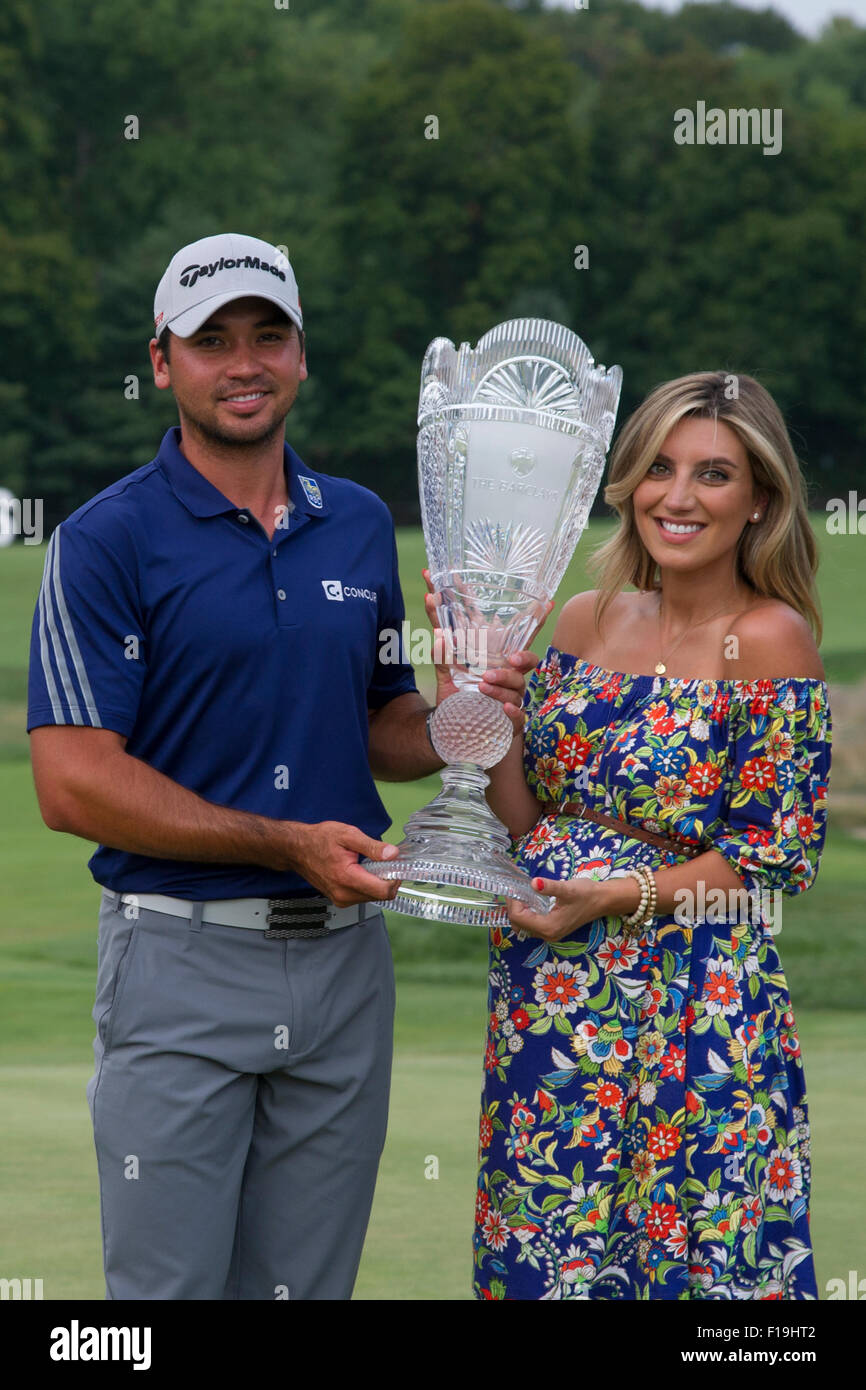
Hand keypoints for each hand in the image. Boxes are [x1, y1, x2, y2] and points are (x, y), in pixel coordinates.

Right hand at [289, 821, 400, 906]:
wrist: (298, 849)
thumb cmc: (319, 840)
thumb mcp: (348, 835)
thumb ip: (372, 846)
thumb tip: (392, 854)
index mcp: (347, 878)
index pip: (383, 891)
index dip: (395, 879)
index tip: (397, 866)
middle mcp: (344, 894)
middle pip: (380, 896)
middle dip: (387, 880)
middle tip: (384, 862)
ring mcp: (341, 899)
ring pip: (373, 897)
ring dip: (377, 883)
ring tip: (369, 864)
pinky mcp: (340, 900)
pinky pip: (362, 896)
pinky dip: (368, 885)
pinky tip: (361, 871)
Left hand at [422, 569, 553, 729]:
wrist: (450, 728)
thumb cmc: (457, 693)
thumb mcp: (445, 668)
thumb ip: (440, 647)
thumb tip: (433, 618)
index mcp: (500, 661)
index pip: (521, 639)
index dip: (537, 622)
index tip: (549, 603)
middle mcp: (510, 677)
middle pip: (528, 663)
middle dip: (523, 658)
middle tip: (511, 658)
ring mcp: (512, 699)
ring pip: (517, 689)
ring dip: (502, 684)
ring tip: (483, 683)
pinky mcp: (508, 722)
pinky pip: (518, 717)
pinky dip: (513, 712)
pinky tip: (504, 708)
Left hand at [505, 875, 614, 941]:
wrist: (603, 900)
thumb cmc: (586, 894)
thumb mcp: (567, 888)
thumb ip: (549, 886)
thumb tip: (534, 883)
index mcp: (549, 927)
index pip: (518, 918)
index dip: (513, 902)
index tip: (515, 887)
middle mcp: (547, 934)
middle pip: (518, 924)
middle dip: (513, 907)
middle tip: (515, 889)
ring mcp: (550, 934)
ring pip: (523, 926)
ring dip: (518, 911)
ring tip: (521, 894)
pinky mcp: (552, 929)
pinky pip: (531, 925)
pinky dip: (525, 914)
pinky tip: (529, 900)